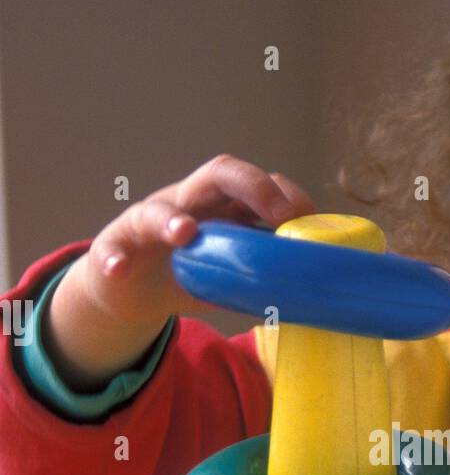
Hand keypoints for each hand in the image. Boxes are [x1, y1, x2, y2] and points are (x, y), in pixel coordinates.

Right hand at [81, 154, 316, 326]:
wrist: (127, 291)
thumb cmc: (187, 273)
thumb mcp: (229, 273)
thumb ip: (263, 277)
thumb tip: (312, 299)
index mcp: (221, 207)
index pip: (258, 184)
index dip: (285, 194)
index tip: (309, 219)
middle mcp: (187, 202)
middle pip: (219, 174)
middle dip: (252, 186)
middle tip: (279, 213)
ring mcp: (147, 222)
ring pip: (158, 209)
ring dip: (172, 219)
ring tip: (185, 234)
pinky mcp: (114, 247)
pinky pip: (111, 249)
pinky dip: (114, 259)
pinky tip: (119, 269)